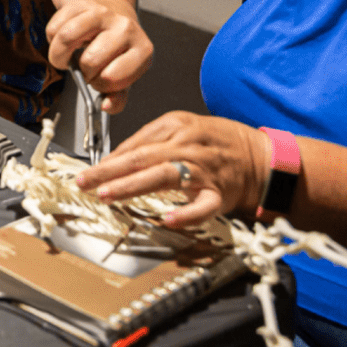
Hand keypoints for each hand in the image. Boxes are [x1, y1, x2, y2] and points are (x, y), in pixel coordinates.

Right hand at [45, 0, 154, 109]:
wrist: (111, 11)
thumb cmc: (117, 49)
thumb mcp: (124, 75)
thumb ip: (117, 97)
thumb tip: (106, 106)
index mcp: (142, 50)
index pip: (113, 78)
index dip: (100, 84)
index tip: (100, 79)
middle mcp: (126, 28)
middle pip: (90, 60)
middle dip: (83, 72)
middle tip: (87, 69)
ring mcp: (102, 13)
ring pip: (66, 38)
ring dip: (59, 56)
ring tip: (68, 58)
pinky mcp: (80, 4)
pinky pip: (54, 28)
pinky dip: (52, 40)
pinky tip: (65, 42)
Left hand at [75, 111, 268, 227]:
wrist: (261, 158)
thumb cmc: (217, 143)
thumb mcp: (183, 129)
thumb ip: (151, 142)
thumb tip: (116, 159)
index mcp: (177, 126)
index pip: (136, 143)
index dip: (109, 159)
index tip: (88, 172)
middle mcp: (188, 145)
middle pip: (142, 157)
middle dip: (109, 171)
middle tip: (84, 182)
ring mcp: (204, 170)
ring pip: (164, 176)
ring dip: (133, 185)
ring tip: (107, 194)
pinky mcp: (219, 194)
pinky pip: (202, 206)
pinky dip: (186, 213)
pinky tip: (167, 219)